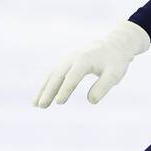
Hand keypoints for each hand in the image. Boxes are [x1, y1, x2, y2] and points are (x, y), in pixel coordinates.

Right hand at [33, 20, 150, 107]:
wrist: (113, 45)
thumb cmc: (115, 62)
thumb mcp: (114, 75)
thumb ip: (103, 87)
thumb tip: (91, 101)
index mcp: (85, 59)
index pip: (72, 77)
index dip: (65, 90)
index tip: (59, 103)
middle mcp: (73, 58)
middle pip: (57, 75)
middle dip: (48, 91)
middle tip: (41, 106)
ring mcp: (68, 59)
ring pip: (52, 75)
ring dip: (43, 89)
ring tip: (36, 105)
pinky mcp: (67, 62)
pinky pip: (54, 74)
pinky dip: (47, 85)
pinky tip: (42, 96)